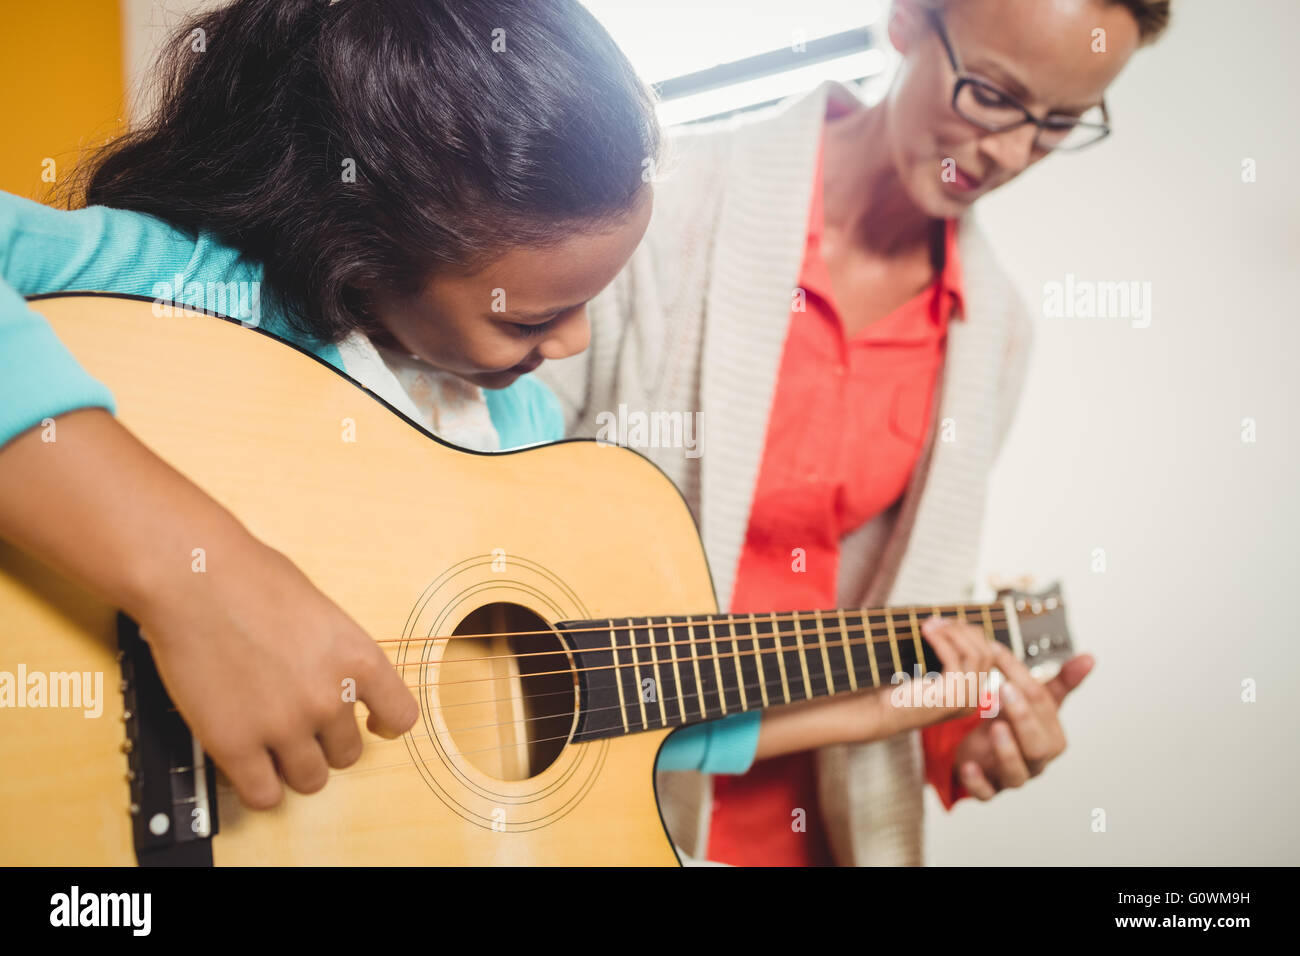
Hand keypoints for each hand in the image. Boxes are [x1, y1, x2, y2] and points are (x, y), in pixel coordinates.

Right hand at [138, 532, 419, 809]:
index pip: (401, 717)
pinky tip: (248, 766)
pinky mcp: (235, 745)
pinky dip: (258, 787)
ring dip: (295, 768)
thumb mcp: (321, 611)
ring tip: (273, 745)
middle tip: (300, 725)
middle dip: (326, 743)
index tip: (372, 724)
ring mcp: (284, 726)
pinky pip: (263, 796)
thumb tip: (334, 680)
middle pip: (348, 754)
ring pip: (310, 780)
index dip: (384, 725)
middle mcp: (330, 698)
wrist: (195, 579)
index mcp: (359, 659)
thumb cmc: (252, 578)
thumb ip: (335, 655)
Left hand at [878, 616, 997, 734]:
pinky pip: (954, 658)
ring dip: (953, 632)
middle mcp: (974, 701)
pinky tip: (926, 630)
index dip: (973, 634)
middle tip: (939, 620)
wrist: (881, 711)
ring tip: (931, 623)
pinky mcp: (952, 697)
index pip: (988, 657)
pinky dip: (941, 639)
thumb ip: (948, 655)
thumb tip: (955, 622)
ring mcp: (966, 700)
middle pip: (986, 653)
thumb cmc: (900, 688)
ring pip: (976, 654)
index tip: (952, 621)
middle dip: (965, 630)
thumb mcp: (931, 671)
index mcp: (971, 694)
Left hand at [952, 643, 1092, 799]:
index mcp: (1052, 737)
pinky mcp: (988, 788)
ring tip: (996, 727)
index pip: (1043, 706)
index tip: (998, 652)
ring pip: (1017, 774)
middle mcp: (1037, 761)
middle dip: (1024, 717)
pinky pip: (986, 792)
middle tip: (1005, 689)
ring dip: (1007, 751)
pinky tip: (968, 766)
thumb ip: (1061, 682)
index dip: (1021, 678)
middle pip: (1038, 746)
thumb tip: (1090, 658)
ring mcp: (1012, 777)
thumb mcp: (1036, 702)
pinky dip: (977, 782)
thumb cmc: (1015, 725)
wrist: (985, 750)